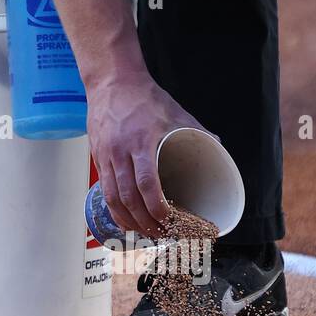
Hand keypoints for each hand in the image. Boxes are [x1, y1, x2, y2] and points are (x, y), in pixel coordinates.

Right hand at [88, 73, 204, 236]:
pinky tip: (125, 220)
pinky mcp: (97, 158)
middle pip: (128, 197)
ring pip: (113, 198)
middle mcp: (119, 151)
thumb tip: (218, 149)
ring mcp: (105, 155)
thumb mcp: (176, 112)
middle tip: (160, 234)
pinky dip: (115, 210)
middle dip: (144, 221)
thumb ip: (198, 132)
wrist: (112, 81)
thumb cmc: (145, 97)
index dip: (156, 207)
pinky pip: (104, 191)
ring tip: (144, 233)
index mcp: (140, 141)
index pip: (145, 183)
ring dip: (128, 221)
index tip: (168, 219)